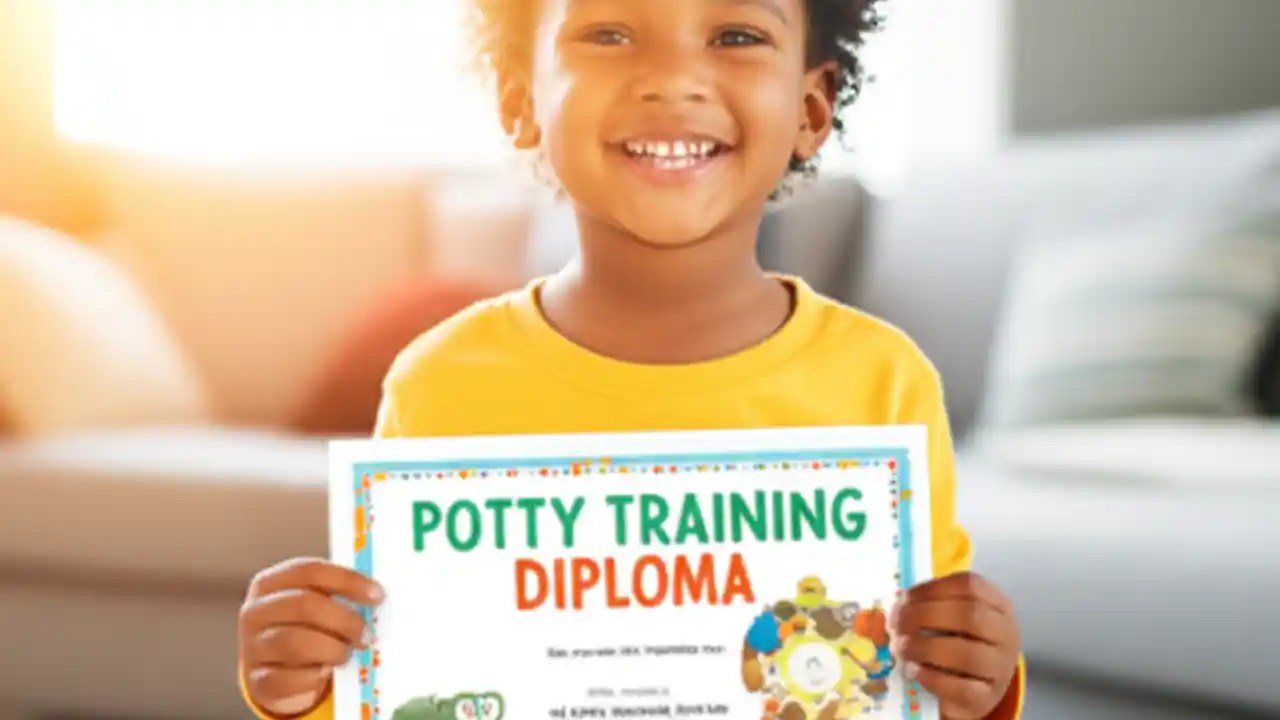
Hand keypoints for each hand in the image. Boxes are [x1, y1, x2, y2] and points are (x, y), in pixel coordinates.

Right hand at [239, 558, 384, 716]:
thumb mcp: (315, 606)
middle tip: (366, 634)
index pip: (309, 570)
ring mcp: (252, 647)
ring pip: (294, 642)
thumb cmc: (304, 629)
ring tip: (346, 654)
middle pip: (304, 605)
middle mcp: (255, 612)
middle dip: (344, 620)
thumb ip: (337, 596)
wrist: (275, 670)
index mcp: (270, 583)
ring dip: (331, 649)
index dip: (347, 580)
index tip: (377, 595)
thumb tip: (376, 596)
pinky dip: (313, 677)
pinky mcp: (257, 681)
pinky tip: (325, 673)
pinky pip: (288, 678)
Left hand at [890, 572, 1019, 719]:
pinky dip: (933, 679)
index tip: (903, 599)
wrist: (976, 689)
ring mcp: (1001, 668)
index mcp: (997, 605)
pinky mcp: (988, 697)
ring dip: (925, 648)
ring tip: (900, 648)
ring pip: (968, 654)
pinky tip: (914, 671)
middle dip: (924, 616)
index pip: (969, 586)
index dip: (931, 589)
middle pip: (970, 615)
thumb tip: (897, 605)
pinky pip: (963, 689)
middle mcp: (1006, 634)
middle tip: (896, 624)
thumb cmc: (958, 644)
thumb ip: (928, 607)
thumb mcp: (950, 620)